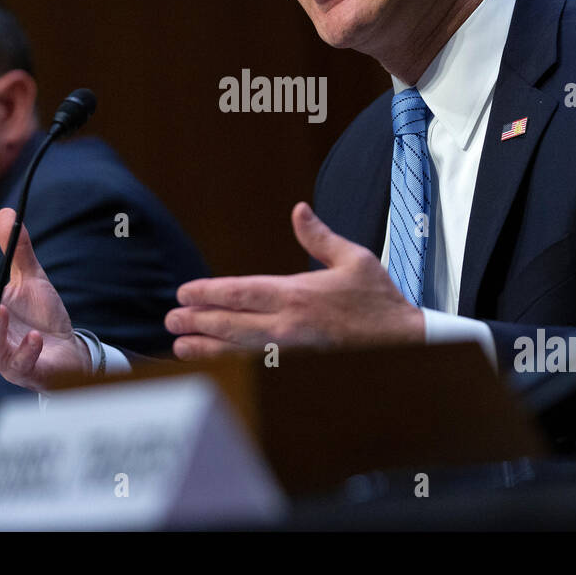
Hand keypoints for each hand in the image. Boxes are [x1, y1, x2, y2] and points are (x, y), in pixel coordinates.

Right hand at [0, 208, 91, 389]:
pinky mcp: (25, 370)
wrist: (69, 350)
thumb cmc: (41, 316)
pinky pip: (20, 364)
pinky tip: (33, 338)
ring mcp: (3, 354)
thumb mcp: (31, 278)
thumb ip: (17, 250)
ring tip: (0, 309)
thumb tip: (5, 212)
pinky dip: (25, 352)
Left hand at [166, 202, 423, 359]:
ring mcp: (293, 349)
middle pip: (233, 323)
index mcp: (299, 294)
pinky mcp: (300, 364)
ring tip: (180, 345)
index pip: (243, 293)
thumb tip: (298, 210)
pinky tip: (216, 360)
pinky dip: (232, 360)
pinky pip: (257, 363)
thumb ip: (319, 237)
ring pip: (240, 348)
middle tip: (171, 320)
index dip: (210, 293)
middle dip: (198, 321)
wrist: (404, 342)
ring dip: (207, 346)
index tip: (185, 293)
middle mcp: (290, 324)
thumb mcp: (354, 258)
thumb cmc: (379, 300)